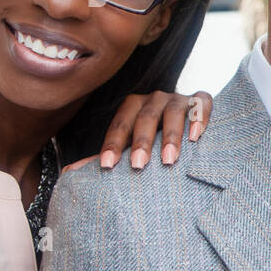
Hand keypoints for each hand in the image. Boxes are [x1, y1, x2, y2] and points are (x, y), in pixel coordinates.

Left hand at [67, 90, 212, 171]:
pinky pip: (202, 104)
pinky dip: (198, 117)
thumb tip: (69, 172)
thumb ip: (107, 157)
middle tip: (138, 165)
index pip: (120, 123)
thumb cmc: (155, 140)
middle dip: (141, 142)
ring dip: (170, 135)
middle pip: (146, 117)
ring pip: (173, 111)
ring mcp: (179, 98)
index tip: (107, 166)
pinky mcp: (201, 100)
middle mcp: (155, 99)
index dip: (113, 144)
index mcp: (134, 106)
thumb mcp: (130, 147)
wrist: (188, 125)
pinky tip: (196, 137)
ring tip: (168, 160)